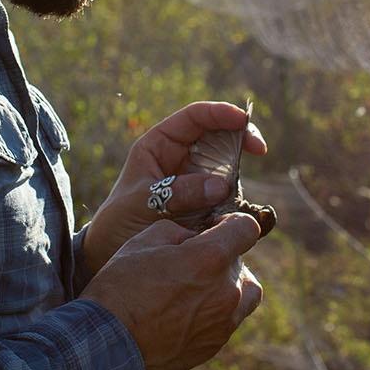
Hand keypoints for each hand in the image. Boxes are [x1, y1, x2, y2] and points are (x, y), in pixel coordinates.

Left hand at [80, 101, 267, 278]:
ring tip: (239, 187)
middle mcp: (181, 158)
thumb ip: (177, 192)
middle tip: (258, 148)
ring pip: (227, 165)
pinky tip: (237, 210)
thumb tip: (220, 185)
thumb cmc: (118, 223)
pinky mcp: (207, 204)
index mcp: (159, 145)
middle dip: (240, 136)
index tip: (242, 120)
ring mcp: (196, 180)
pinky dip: (237, 199)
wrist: (111, 256)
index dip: (220, 113)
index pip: (195, 117)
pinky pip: (228, 194)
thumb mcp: (142, 204)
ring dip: (239, 171)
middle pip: (218, 135)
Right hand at [80, 213, 264, 369]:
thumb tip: (195, 236)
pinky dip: (216, 312)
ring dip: (230, 285)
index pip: (247, 228)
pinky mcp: (214, 345)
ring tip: (200, 288)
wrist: (106, 345)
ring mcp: (223, 322)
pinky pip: (228, 321)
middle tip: (193, 262)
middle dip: (223, 257)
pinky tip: (185, 314)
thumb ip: (179, 231)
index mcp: (210, 258)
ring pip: (246, 295)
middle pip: (243, 263)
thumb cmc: (120, 288)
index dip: (232, 222)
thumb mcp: (143, 241)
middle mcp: (226, 291)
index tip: (215, 228)